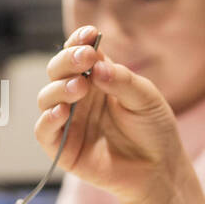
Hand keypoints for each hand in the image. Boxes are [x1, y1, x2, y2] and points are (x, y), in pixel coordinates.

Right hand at [35, 25, 185, 203]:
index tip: (89, 35)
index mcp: (97, 79)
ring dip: (59, 88)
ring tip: (80, 86)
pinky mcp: (64, 149)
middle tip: (86, 59)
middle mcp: (78, 97)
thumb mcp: (145, 99)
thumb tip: (97, 67)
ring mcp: (69, 122)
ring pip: (47, 98)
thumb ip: (122, 81)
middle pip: (58, 71)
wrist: (159, 169)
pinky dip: (49, 120)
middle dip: (67, 61)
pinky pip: (44, 132)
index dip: (79, 42)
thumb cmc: (154, 130)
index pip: (79, 54)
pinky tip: (63, 111)